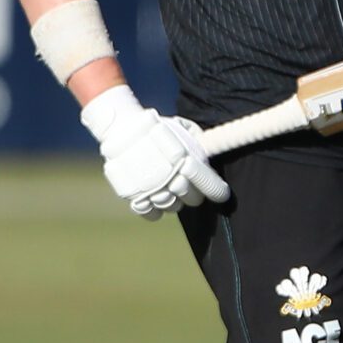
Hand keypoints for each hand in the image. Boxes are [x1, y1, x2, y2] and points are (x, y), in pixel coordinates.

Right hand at [81, 85, 230, 219]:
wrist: (121, 128)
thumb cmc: (156, 127)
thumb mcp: (183, 127)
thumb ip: (199, 142)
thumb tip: (213, 152)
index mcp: (186, 161)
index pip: (210, 186)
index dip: (218, 192)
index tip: (220, 194)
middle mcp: (171, 179)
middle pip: (193, 199)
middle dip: (194, 193)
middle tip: (187, 184)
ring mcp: (152, 190)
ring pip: (173, 207)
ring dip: (175, 199)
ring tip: (168, 186)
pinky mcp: (134, 198)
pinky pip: (152, 214)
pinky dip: (155, 209)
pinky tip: (155, 197)